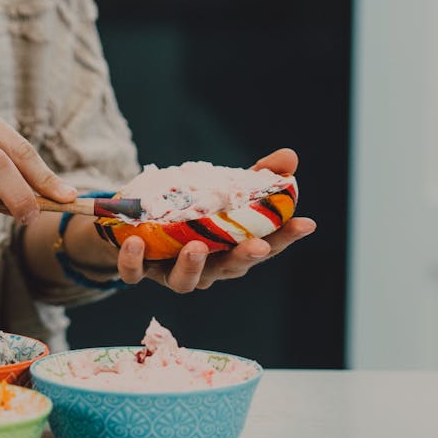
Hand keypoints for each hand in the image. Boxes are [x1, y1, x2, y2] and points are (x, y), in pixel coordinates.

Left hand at [115, 148, 317, 292]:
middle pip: (229, 269)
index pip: (265, 246)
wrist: (132, 221)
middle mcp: (205, 266)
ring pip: (183, 281)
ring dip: (191, 266)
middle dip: (244, 259)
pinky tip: (136, 240)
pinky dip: (134, 260)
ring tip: (196, 246)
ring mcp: (170, 270)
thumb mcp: (223, 189)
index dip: (285, 237)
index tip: (306, 223)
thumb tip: (289, 157)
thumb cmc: (188, 211)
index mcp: (231, 249)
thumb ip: (257, 176)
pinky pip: (134, 272)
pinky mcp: (137, 267)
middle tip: (257, 246)